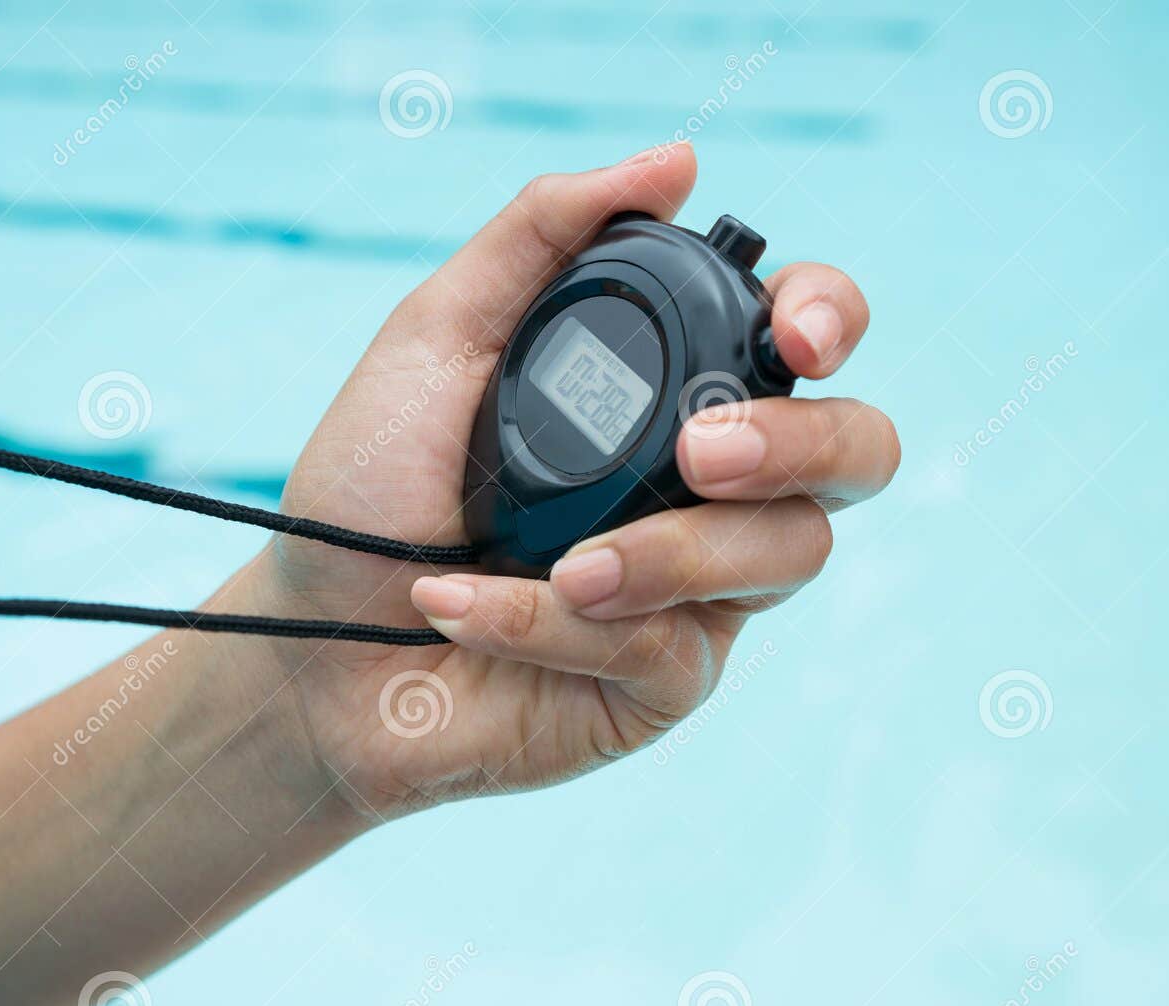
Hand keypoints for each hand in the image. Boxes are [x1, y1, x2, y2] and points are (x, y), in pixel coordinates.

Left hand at [219, 144, 897, 821]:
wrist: (313, 649)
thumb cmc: (370, 491)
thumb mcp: (437, 338)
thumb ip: (541, 238)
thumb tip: (675, 160)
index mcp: (671, 389)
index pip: (804, 339)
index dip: (830, 318)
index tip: (796, 334)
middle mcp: (708, 485)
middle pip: (856, 450)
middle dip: (801, 442)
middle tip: (701, 457)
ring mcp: (699, 587)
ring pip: (789, 554)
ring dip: (672, 553)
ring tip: (562, 568)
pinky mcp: (666, 682)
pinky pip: (668, 646)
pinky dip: (554, 624)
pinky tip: (466, 607)